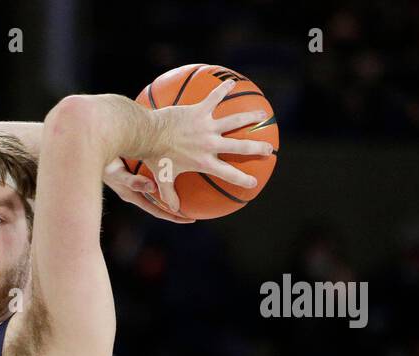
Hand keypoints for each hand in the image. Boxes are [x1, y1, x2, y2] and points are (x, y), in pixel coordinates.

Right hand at [104, 159, 193, 223]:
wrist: (90, 150)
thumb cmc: (102, 162)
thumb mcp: (117, 173)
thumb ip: (133, 181)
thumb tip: (152, 188)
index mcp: (133, 195)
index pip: (158, 210)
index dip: (174, 216)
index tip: (190, 219)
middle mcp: (134, 191)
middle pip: (160, 203)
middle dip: (177, 208)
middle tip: (196, 210)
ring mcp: (133, 181)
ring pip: (158, 190)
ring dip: (172, 192)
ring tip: (191, 191)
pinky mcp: (133, 170)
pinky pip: (154, 176)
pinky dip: (166, 176)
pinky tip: (175, 166)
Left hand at [142, 79, 273, 213]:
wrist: (148, 134)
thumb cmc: (155, 157)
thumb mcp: (163, 179)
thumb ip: (170, 194)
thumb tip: (174, 209)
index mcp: (204, 162)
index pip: (228, 174)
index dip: (242, 179)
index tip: (254, 183)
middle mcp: (210, 144)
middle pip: (240, 147)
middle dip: (257, 148)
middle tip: (269, 149)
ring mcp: (206, 126)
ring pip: (235, 120)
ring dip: (251, 117)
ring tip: (263, 115)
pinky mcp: (199, 111)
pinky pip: (214, 98)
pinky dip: (224, 90)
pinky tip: (231, 83)